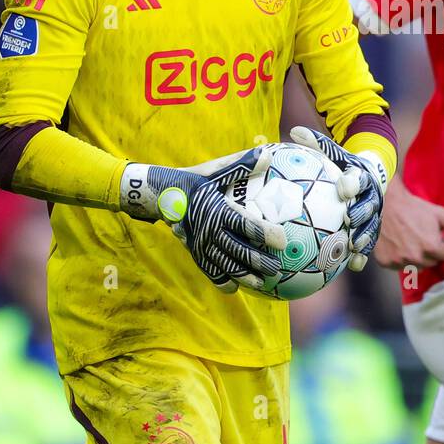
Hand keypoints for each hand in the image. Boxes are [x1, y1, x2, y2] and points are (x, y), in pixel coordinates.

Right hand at [149, 148, 287, 293]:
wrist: (161, 194)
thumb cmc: (195, 180)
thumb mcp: (216, 170)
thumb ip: (242, 164)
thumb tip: (268, 154)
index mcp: (218, 210)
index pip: (245, 224)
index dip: (264, 233)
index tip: (282, 241)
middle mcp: (210, 230)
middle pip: (238, 250)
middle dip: (259, 261)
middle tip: (278, 269)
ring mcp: (201, 244)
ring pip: (225, 264)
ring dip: (244, 275)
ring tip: (262, 284)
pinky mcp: (194, 251)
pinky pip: (208, 270)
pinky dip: (220, 280)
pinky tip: (233, 289)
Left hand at [289, 126, 385, 270]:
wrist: (370, 176)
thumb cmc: (343, 166)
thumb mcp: (333, 153)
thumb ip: (316, 144)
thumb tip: (295, 130)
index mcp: (361, 176)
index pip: (358, 178)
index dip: (352, 182)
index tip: (344, 187)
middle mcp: (371, 195)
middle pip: (368, 204)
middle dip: (360, 212)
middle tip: (348, 218)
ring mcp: (374, 214)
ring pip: (371, 226)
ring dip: (364, 236)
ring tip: (354, 246)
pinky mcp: (372, 229)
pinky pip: (369, 244)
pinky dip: (362, 255)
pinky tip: (353, 265)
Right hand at [374, 176, 443, 269]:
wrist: (385, 203)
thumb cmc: (415, 208)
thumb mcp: (440, 214)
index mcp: (432, 248)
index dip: (441, 243)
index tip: (433, 233)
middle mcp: (416, 258)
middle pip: (431, 263)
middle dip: (429, 252)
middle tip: (421, 235)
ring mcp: (399, 262)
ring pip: (416, 267)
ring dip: (416, 257)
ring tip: (409, 239)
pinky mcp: (386, 263)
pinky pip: (399, 267)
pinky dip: (399, 258)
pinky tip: (397, 244)